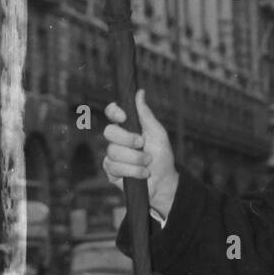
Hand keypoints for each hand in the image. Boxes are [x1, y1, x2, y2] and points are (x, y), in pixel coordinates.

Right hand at [102, 89, 177, 217]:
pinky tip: (142, 173)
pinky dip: (132, 171)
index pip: (112, 113)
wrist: (164, 181)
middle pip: (109, 132)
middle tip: (142, 145)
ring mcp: (112, 156)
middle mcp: (118, 140)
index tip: (125, 117)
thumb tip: (140, 93)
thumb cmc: (162, 156)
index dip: (114, 112)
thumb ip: (146, 115)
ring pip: (113, 151)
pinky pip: (114, 167)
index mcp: (128, 127)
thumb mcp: (158, 134)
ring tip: (147, 163)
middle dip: (128, 139)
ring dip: (135, 159)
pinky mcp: (111, 171)